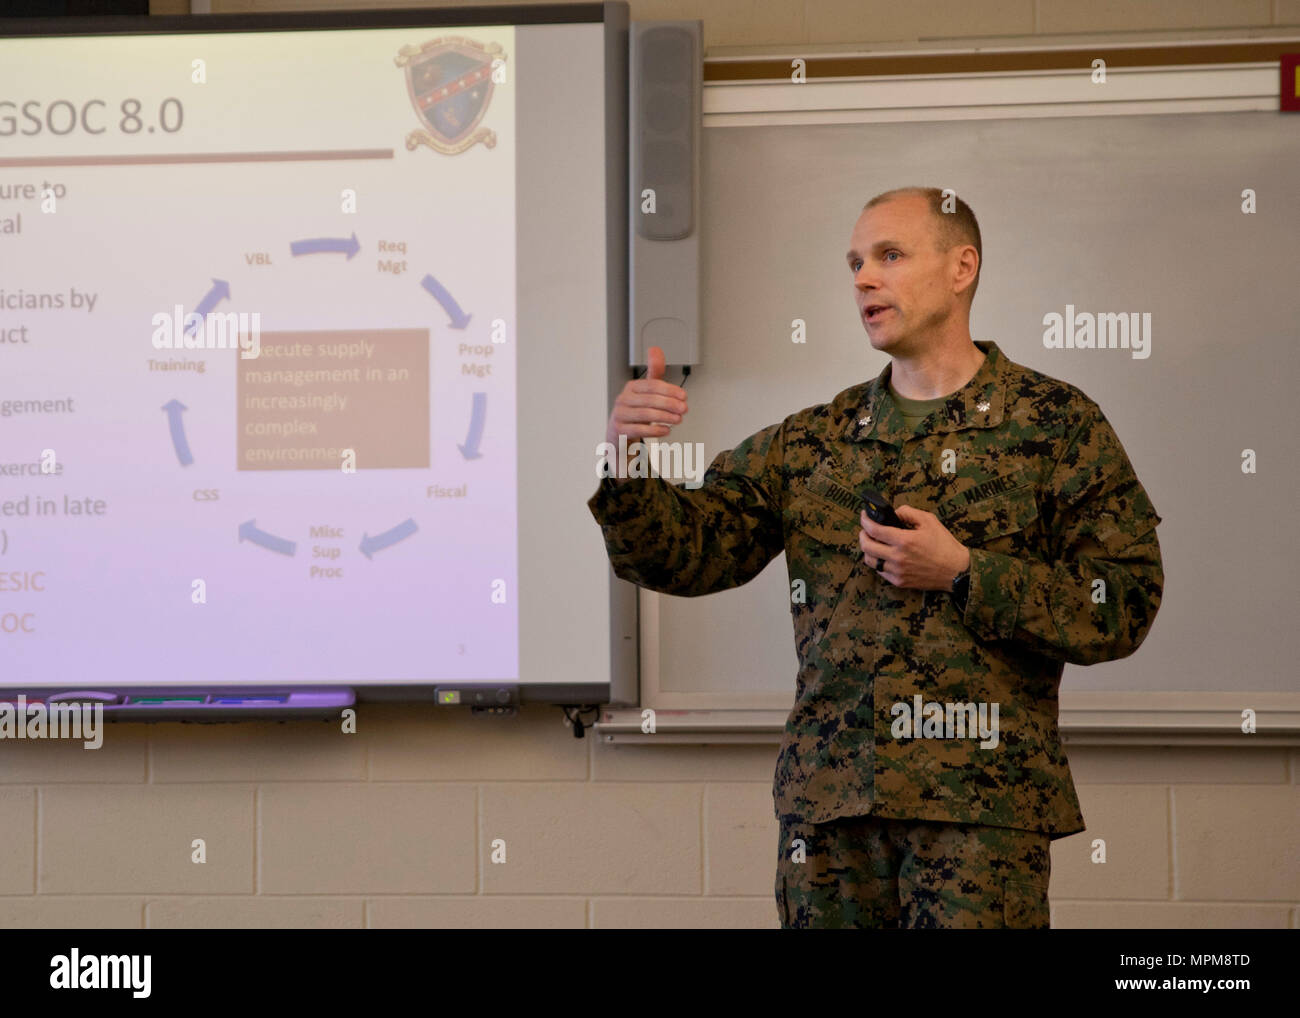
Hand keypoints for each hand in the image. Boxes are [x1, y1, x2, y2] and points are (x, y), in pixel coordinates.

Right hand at [605, 346, 687, 478]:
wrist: (619, 433)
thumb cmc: (636, 410)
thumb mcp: (646, 391)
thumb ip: (654, 372)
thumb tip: (655, 349)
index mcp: (632, 387)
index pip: (652, 385)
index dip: (670, 390)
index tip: (684, 396)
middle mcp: (623, 399)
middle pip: (650, 400)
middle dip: (670, 404)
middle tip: (684, 409)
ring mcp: (620, 414)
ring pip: (645, 414)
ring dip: (666, 417)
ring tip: (678, 419)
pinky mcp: (619, 429)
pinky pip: (639, 429)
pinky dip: (656, 430)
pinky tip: (666, 430)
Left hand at [858, 504, 970, 589]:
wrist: (956, 571)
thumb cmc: (944, 544)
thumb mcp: (929, 521)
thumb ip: (908, 512)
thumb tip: (893, 512)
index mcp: (905, 540)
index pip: (874, 530)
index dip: (865, 521)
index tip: (864, 516)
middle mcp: (898, 557)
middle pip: (866, 546)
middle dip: (862, 535)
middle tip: (865, 529)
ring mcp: (897, 572)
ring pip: (870, 560)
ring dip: (868, 550)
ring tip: (873, 543)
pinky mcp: (899, 582)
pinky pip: (879, 571)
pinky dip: (878, 562)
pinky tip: (883, 555)